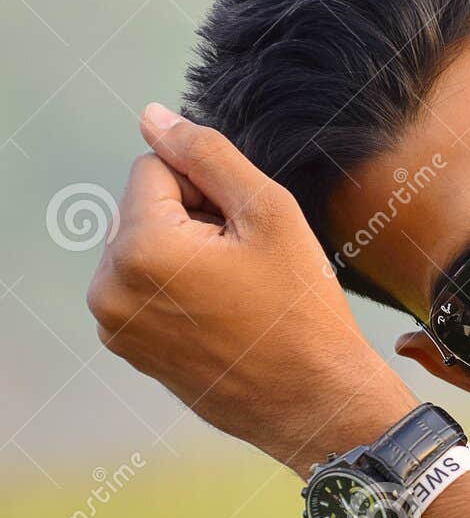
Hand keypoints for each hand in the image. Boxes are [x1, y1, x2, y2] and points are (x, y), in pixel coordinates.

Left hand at [88, 105, 416, 474]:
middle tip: (244, 265)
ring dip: (183, 252)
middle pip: (143, 206)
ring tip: (234, 292)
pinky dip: (175, 287)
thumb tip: (152, 115)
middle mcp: (108, 287)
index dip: (208, 188)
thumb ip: (206, 153)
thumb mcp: (268, 212)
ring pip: (143, 245)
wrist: (312, 402)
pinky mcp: (126, 346)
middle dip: (189, 219)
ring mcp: (113, 323)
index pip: (155, 167)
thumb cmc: (300, 310)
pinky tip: (220, 315)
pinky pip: (142, 285)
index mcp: (139, 248)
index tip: (242, 232)